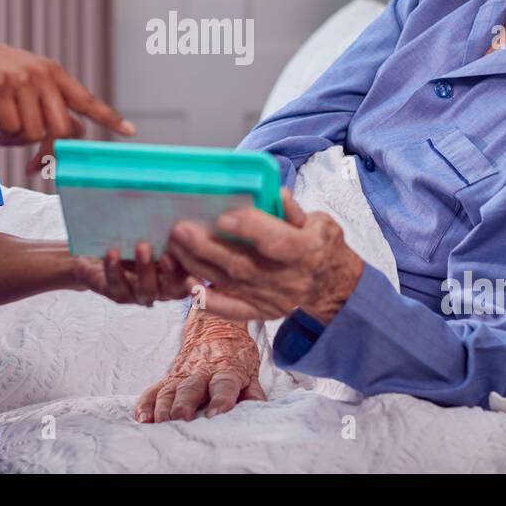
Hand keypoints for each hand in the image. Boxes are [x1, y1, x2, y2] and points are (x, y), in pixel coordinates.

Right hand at [0, 33, 133, 173]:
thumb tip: (75, 132)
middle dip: (49, 150)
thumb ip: (51, 102)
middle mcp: (42, 75)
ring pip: (35, 132)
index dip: (109, 118)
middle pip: (62, 128)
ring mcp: (21, 79)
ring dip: (21, 142)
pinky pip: (12, 128)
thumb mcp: (29, 81)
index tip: (130, 132)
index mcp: (54, 74)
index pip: (87, 100)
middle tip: (35, 164)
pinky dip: (5, 137)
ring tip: (7, 135)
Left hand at [70, 241, 193, 305]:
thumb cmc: (133, 240)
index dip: (193, 268)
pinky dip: (115, 269)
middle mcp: (161, 289)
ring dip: (145, 269)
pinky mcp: (117, 294)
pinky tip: (113, 253)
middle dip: (172, 271)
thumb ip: (168, 231)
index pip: (191, 276)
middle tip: (168, 253)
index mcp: (176, 276)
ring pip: (147, 290)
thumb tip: (182, 211)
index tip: (192, 250)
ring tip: (142, 247)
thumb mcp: (154, 234)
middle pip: (173, 288)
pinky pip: (117, 286)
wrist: (100, 253)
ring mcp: (139, 294)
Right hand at [135, 310, 264, 421]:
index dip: (221, 398)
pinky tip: (142, 417)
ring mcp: (182, 374)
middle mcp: (201, 372)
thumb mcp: (250, 368)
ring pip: (169, 390)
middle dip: (184, 403)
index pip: (224, 384)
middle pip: (191, 388)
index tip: (217, 413)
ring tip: (159, 422)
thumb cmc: (235, 354)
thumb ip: (253, 391)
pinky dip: (145, 403)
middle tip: (181, 418)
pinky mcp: (169, 377)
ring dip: (163, 406)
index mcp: (225, 370)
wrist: (215, 325)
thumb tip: (258, 409)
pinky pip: (153, 390)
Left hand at [166, 188, 363, 324]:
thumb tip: (278, 195)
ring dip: (197, 263)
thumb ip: (295, 212)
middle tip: (180, 228)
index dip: (249, 229)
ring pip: (229, 281)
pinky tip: (188, 284)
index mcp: (305, 250)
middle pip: (240, 263)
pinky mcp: (260, 310)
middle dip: (207, 246)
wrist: (332, 286)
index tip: (223, 215)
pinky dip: (208, 300)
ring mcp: (270, 297)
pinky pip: (231, 309)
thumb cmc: (321, 245)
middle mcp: (285, 278)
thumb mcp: (320, 222)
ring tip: (174, 245)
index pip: (275, 241)